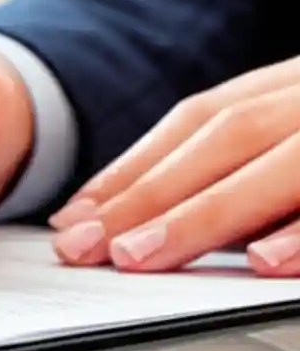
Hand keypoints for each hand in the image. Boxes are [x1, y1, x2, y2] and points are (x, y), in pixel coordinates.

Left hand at [48, 57, 299, 275]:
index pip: (203, 119)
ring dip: (200, 214)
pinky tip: (262, 262)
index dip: (134, 166)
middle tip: (79, 245)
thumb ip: (248, 176)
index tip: (74, 214)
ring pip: (280, 165)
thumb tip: (157, 226)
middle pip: (227, 137)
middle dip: (146, 196)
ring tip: (133, 256)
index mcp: (297, 87)